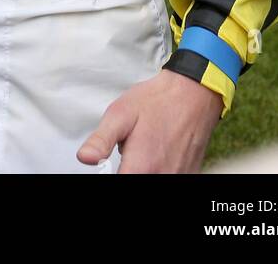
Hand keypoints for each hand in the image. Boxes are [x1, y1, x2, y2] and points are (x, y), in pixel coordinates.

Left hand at [77, 68, 222, 173]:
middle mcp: (161, 178)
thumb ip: (100, 140)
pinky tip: (159, 151)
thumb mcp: (120, 114)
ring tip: (146, 149)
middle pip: (135, 182)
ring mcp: (177, 178)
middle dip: (127, 170)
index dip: (111, 174)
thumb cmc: (157, 101)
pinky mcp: (189, 175)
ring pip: (151, 180)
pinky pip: (167, 177)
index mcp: (141, 168)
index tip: (111, 166)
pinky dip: (159, 168)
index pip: (119, 185)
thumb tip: (84, 158)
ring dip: (143, 170)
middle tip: (130, 150)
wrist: (192, 93)